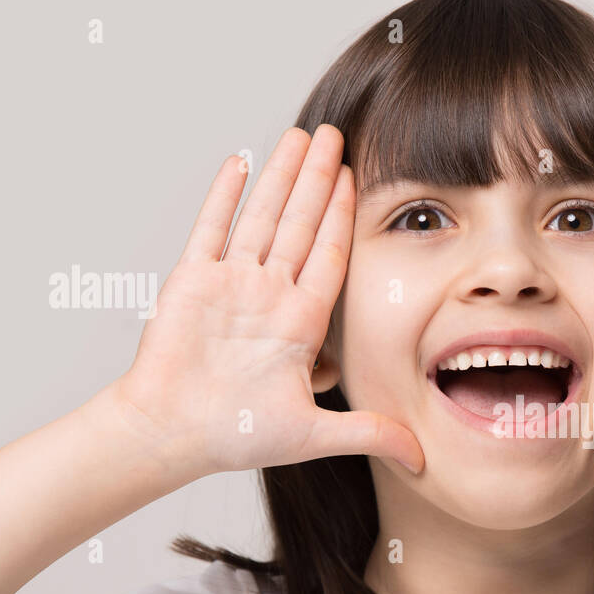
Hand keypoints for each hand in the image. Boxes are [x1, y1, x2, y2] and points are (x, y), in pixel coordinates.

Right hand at [110, 125, 423, 478]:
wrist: (171, 434)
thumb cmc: (233, 436)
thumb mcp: (314, 433)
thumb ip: (370, 434)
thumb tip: (423, 460)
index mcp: (299, 322)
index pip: (331, 255)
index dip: (345, 216)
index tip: (360, 179)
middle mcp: (269, 294)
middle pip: (301, 224)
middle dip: (320, 179)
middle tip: (337, 133)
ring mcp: (231, 283)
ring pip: (262, 215)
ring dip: (282, 175)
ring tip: (301, 134)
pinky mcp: (192, 280)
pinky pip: (211, 228)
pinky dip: (225, 194)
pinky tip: (241, 161)